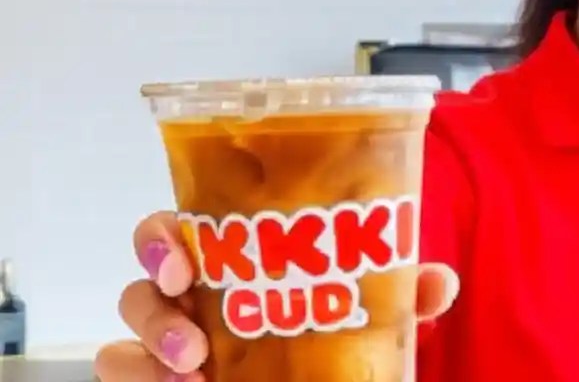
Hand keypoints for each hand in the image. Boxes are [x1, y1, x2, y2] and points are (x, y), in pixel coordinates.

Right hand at [93, 211, 460, 380]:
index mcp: (230, 256)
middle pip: (142, 281)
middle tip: (192, 340)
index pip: (175, 228)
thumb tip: (439, 283)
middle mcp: (189, 294)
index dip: (162, 237)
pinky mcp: (156, 378)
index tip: (180, 260)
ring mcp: (168, 342)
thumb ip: (400, 293)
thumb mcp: (368, 308)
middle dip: (155, 305)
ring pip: (125, 337)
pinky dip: (142, 381)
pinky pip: (122, 373)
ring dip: (153, 352)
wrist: (324, 375)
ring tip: (194, 373)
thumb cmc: (330, 326)